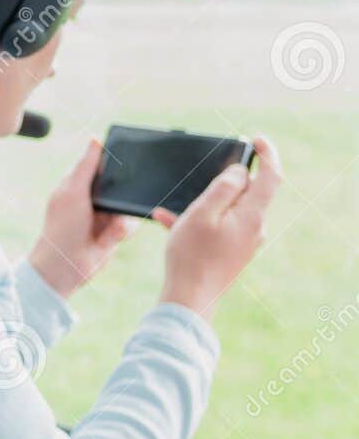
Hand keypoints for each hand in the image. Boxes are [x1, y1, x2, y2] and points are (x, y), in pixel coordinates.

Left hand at [27, 137, 135, 299]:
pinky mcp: (113, 232)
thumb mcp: (73, 191)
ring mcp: (103, 216)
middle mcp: (91, 199)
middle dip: (123, 191)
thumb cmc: (62, 226)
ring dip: (121, 215)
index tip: (130, 155)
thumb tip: (95, 139)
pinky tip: (108, 238)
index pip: (100, 165)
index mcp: (77, 185)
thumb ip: (86, 167)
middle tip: (114, 201)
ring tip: (107, 226)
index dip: (114, 161)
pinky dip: (122, 230)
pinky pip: (129, 223)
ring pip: (127, 204)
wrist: (66, 265)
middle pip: (119, 185)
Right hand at [155, 135, 280, 321]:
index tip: (257, 139)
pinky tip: (167, 222)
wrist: (190, 298)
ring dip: (202, 204)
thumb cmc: (192, 255)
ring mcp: (244, 242)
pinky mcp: (231, 253)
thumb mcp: (203, 213)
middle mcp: (254, 228)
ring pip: (227, 211)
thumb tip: (241, 172)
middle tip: (202, 175)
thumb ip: (224, 188)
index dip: (267, 154)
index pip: (271, 176)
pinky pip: (217, 228)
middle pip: (248, 193)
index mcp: (251, 215)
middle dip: (225, 181)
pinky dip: (197, 221)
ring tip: (171, 208)